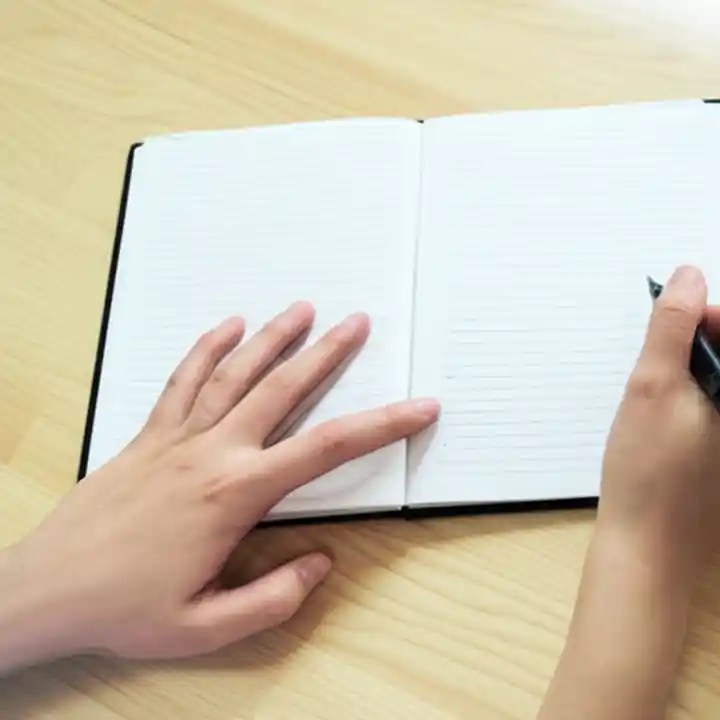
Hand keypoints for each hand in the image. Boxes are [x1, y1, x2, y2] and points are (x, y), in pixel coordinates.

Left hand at [0, 302, 438, 671]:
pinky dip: (206, 350)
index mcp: (235, 496)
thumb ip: (273, 598)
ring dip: (272, 339)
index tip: (418, 407)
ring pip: (233, 375)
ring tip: (303, 310)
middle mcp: (209, 456)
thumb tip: (319, 564)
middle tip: (359, 323)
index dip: (381, 424)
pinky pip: (181, 383)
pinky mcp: (144, 440)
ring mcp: (174, 441)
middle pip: (281, 391)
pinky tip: (226, 328)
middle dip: (326, 354)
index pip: (326, 449)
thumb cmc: (121, 611)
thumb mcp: (207, 626)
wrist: (43, 593)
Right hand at [539, 266, 719, 718]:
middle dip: (711, 342)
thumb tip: (691, 275)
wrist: (648, 557)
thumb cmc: (650, 477)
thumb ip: (675, 322)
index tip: (678, 335)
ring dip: (705, 370)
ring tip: (664, 397)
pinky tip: (671, 422)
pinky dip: (707, 398)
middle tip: (665, 365)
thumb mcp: (654, 385)